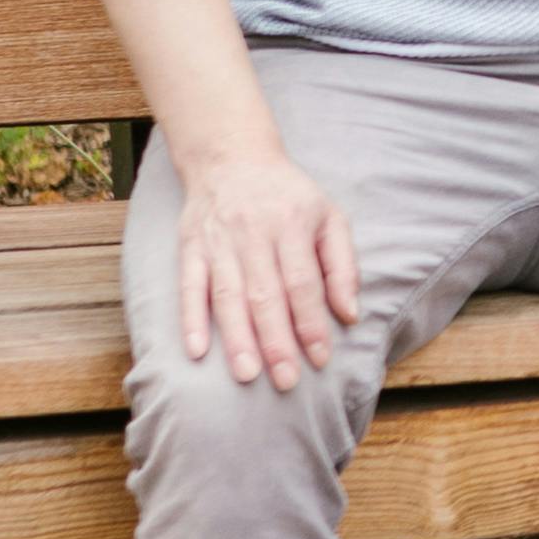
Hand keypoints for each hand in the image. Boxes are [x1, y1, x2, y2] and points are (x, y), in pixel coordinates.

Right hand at [172, 140, 362, 391]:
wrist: (231, 157)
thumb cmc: (288, 195)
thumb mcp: (329, 216)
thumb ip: (343, 265)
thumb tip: (349, 313)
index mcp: (292, 225)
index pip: (303, 283)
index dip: (311, 322)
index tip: (321, 358)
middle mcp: (253, 234)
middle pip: (265, 295)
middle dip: (277, 341)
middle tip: (286, 381)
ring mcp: (218, 242)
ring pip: (228, 296)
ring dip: (237, 338)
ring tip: (248, 374)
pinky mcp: (191, 248)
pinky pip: (189, 287)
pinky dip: (191, 319)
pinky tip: (196, 351)